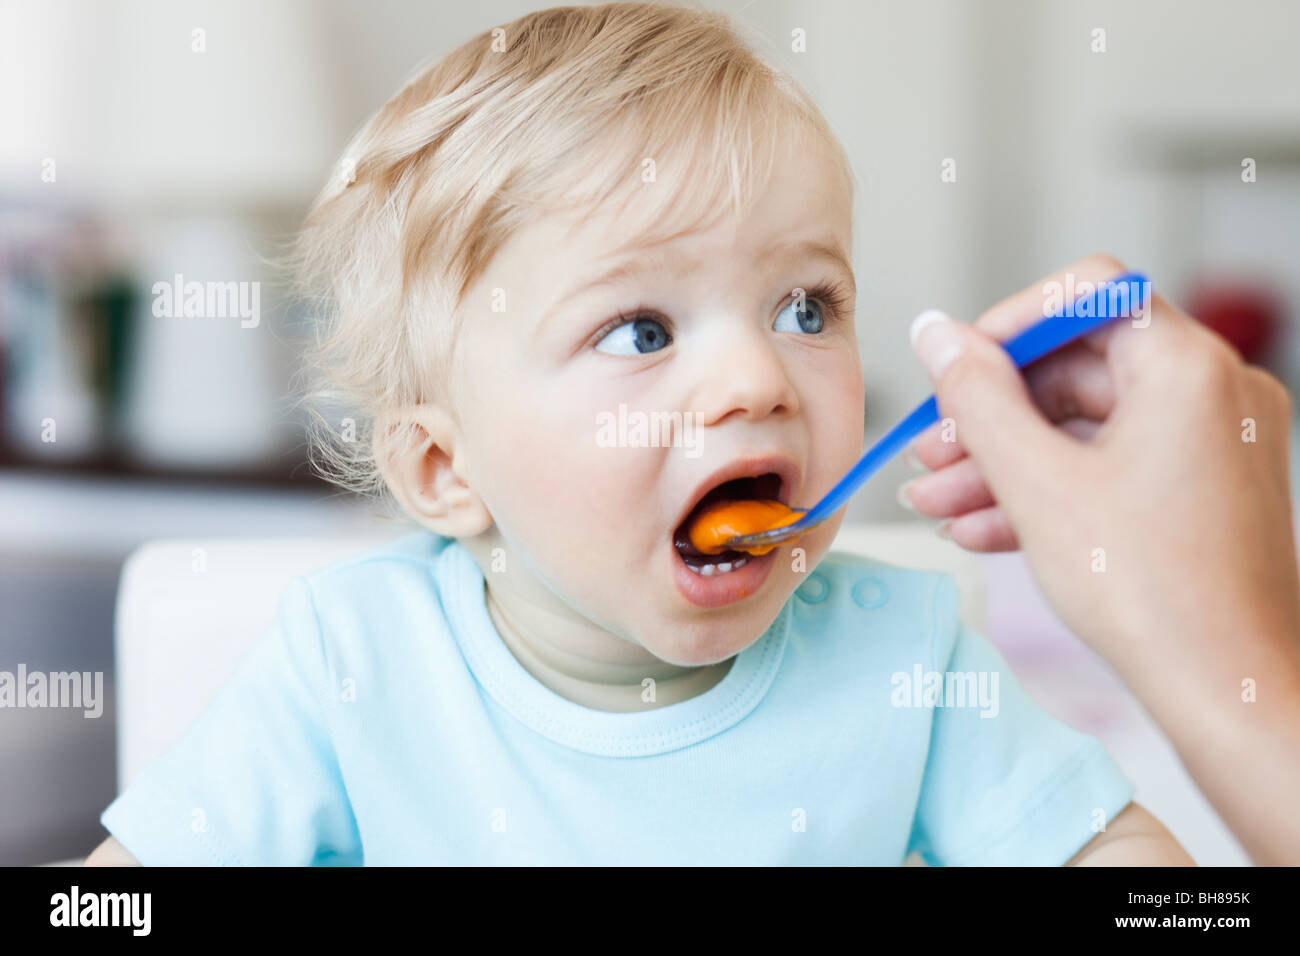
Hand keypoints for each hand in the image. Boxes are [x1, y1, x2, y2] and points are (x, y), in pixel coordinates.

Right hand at [902, 254, 1299, 863]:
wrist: (1224, 689)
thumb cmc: (1153, 593)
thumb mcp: (1036, 481)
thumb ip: (976, 396)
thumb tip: (937, 333)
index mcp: (1186, 368)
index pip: (1084, 295)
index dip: (1006, 327)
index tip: (955, 371)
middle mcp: (1211, 392)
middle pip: (1076, 370)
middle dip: (989, 417)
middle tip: (931, 455)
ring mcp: (1210, 443)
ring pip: (1085, 426)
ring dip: (1004, 463)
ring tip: (939, 505)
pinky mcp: (1200, 489)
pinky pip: (1109, 466)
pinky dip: (1047, 490)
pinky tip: (984, 528)